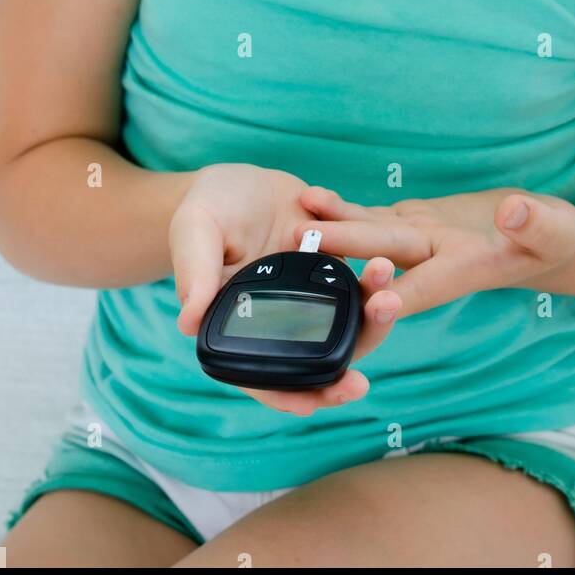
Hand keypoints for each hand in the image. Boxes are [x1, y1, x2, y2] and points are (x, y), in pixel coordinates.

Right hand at [169, 164, 401, 415]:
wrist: (234, 180)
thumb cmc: (204, 212)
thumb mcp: (194, 233)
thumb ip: (196, 275)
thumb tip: (188, 322)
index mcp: (246, 329)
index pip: (274, 378)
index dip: (305, 394)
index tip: (342, 390)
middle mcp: (286, 320)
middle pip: (329, 349)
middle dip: (364, 336)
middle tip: (386, 307)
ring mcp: (314, 292)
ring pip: (352, 312)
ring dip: (375, 298)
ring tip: (383, 267)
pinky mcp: (333, 263)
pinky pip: (359, 269)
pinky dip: (369, 260)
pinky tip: (372, 240)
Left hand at [292, 186, 574, 314]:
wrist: (537, 236)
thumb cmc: (554, 238)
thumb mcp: (556, 230)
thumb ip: (534, 223)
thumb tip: (512, 209)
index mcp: (465, 269)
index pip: (427, 287)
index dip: (400, 296)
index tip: (374, 301)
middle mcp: (431, 261)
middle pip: (384, 257)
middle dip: (345, 250)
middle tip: (302, 244)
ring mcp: (417, 242)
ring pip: (369, 234)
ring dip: (334, 227)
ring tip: (299, 211)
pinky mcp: (410, 221)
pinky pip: (371, 215)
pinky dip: (344, 208)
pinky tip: (313, 198)